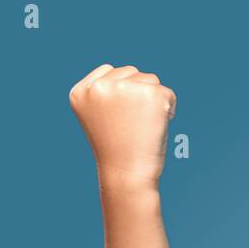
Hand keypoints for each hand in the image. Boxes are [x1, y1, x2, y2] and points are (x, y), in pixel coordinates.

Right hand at [68, 64, 176, 192]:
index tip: (120, 117)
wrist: (127, 176)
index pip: (109, 71)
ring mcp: (123, 89)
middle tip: (133, 124)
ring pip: (150, 79)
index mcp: (79, 92)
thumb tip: (130, 77)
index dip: (122, 93)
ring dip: (153, 100)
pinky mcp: (149, 94)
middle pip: (130, 72)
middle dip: (138, 93)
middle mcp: (98, 87)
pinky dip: (169, 108)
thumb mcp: (100, 118)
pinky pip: (167, 92)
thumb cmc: (117, 151)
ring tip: (143, 126)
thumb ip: (107, 94)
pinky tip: (156, 126)